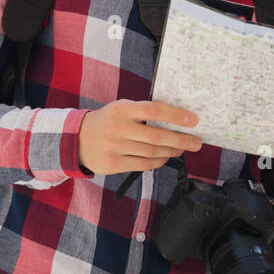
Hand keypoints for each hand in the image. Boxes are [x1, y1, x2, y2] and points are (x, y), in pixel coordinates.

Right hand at [77, 99, 201, 175]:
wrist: (77, 139)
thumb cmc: (107, 121)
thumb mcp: (121, 108)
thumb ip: (143, 111)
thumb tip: (176, 118)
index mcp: (122, 109)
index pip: (154, 110)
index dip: (176, 115)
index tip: (193, 120)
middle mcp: (117, 128)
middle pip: (156, 136)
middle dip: (180, 140)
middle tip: (196, 142)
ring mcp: (114, 147)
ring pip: (152, 153)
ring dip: (171, 152)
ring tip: (181, 149)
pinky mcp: (113, 164)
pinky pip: (143, 165)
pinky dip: (158, 162)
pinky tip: (165, 158)